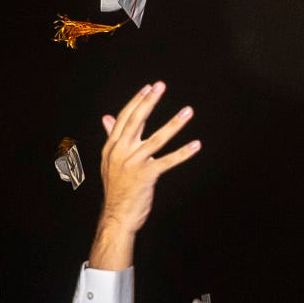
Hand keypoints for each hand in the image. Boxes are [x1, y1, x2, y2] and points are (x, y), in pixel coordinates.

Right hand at [87, 81, 200, 269]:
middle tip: (161, 86)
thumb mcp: (111, 161)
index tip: (149, 88)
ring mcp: (132, 164)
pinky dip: (183, 153)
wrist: (116, 216)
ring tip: (188, 111)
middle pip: (136, 121)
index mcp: (111, 147)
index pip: (124, 118)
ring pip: (156, 139)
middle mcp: (120, 152)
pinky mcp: (146, 176)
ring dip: (174, 124)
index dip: (137, 101)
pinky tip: (196, 144)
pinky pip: (167, 161)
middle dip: (150, 102)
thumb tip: (107, 117)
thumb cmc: (117, 188)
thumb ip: (112, 137)